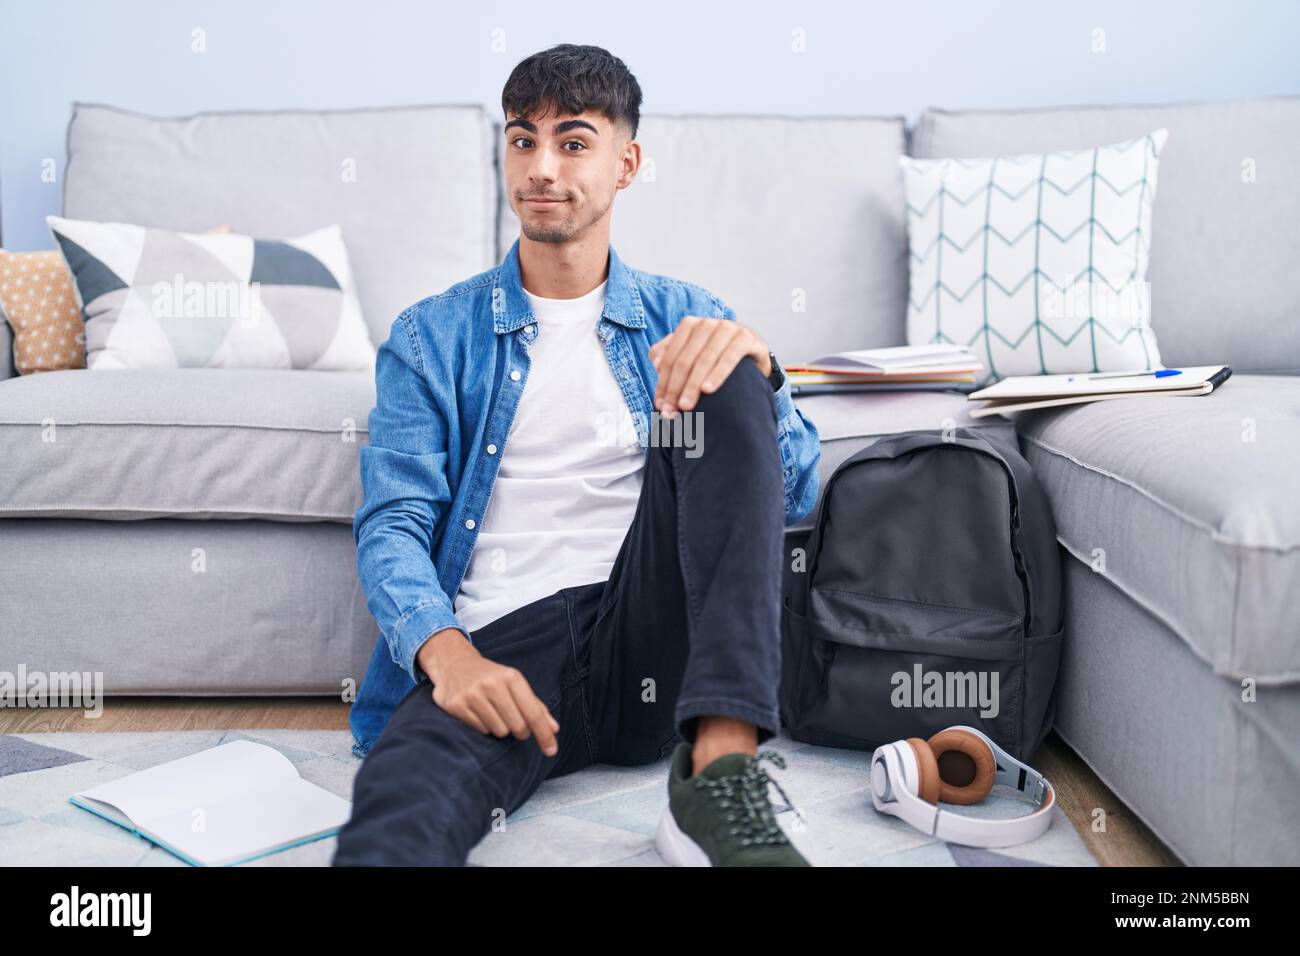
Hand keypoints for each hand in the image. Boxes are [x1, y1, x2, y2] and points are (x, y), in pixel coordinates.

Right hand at [416, 627, 560, 755]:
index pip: (533, 713)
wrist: (454, 662)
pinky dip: (484, 726)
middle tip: (514, 720)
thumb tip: (554, 729)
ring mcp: (473, 695)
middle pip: (517, 726)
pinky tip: (479, 712)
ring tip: (493, 712)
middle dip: (520, 730)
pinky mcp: (456, 705)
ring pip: (499, 731)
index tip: (552, 751)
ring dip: (500, 727)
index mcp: (511, 677)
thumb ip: (536, 706)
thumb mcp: (515, 684)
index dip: (544, 734)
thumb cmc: (491, 676)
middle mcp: (492, 684)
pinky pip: (481, 730)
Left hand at [648, 315, 770, 417]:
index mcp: (690, 326)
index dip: (663, 383)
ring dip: (693, 384)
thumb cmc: (717, 357)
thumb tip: (656, 365)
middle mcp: (707, 324)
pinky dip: (717, 373)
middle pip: (685, 359)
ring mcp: (728, 328)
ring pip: (704, 359)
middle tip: (672, 411)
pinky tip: (708, 390)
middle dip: (675, 388)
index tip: (661, 406)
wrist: (753, 353)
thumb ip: (669, 357)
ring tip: (686, 406)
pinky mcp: (746, 338)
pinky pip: (729, 356)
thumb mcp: (692, 355)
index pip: (670, 357)